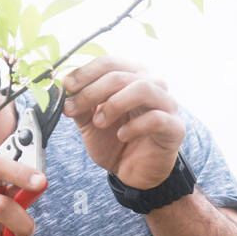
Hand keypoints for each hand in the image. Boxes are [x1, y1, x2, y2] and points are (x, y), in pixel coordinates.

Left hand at [60, 56, 183, 189]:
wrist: (134, 172)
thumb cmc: (115, 141)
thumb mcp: (89, 121)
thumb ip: (79, 104)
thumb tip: (61, 87)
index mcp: (132, 76)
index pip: (108, 63)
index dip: (84, 73)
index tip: (65, 87)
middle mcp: (152, 84)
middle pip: (120, 75)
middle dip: (91, 91)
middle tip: (72, 109)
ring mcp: (167, 104)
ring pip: (142, 88)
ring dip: (114, 104)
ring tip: (99, 122)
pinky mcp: (175, 127)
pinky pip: (156, 118)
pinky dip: (134, 126)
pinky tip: (122, 136)